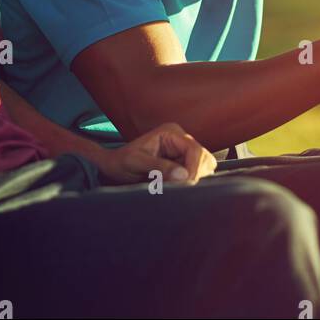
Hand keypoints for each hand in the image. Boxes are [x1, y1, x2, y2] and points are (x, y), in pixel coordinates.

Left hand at [96, 122, 217, 185]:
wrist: (115, 166)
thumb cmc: (122, 162)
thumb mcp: (136, 164)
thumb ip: (159, 167)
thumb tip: (183, 175)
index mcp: (170, 132)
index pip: (194, 150)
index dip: (194, 168)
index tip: (187, 184)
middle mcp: (180, 138)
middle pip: (203, 157)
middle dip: (194, 174)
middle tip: (179, 187)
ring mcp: (183, 150)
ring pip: (204, 166)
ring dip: (193, 177)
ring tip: (172, 184)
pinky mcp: (183, 161)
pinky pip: (197, 172)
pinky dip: (190, 180)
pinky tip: (175, 184)